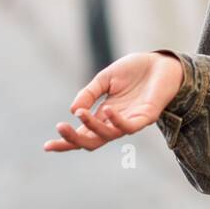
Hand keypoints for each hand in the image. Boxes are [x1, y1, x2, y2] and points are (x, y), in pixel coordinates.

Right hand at [44, 51, 183, 151]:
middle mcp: (115, 121)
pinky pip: (129, 126)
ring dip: (92, 126)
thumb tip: (73, 111)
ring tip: (81, 114)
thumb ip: (89, 94)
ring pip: (108, 135)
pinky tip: (108, 110)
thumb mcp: (105, 78)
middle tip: (60, 128)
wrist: (162, 62)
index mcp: (104, 114)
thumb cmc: (135, 70)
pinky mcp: (146, 117)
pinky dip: (117, 121)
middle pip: (92, 141)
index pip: (83, 133)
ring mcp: (130, 121)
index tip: (47, 146)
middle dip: (74, 139)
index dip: (66, 141)